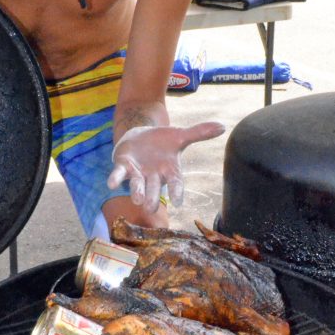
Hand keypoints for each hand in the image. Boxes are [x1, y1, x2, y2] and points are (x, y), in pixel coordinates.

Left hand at [107, 122, 224, 211]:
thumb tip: (223, 126)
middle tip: (150, 208)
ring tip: (137, 200)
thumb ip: (199, 133)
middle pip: (154, 188)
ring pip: (137, 185)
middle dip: (152, 197)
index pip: (175, 183)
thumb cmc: (162, 143)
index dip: (176, 192)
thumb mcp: (180, 136)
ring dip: (137, 192)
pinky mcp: (124, 166)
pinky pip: (119, 174)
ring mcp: (138, 173)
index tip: (178, 202)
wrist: (140, 138)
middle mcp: (153, 176)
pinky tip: (111, 184)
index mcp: (169, 170)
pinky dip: (115, 179)